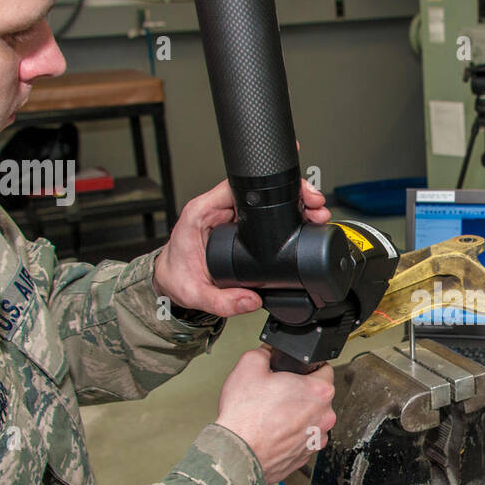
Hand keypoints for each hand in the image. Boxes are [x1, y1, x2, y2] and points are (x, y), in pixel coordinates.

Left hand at [153, 147, 329, 316]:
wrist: (170, 282)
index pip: (236, 186)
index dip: (265, 183)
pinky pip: (264, 211)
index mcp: (202, 213)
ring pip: (265, 198)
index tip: (288, 188)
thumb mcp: (195, 294)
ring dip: (291, 201)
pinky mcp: (240, 224)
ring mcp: (230, 215)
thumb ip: (222, 301)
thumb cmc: (177, 278)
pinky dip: (284, 212)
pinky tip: (302, 217)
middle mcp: (217, 209)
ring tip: (314, 211)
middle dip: (290, 191)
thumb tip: (252, 300)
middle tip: (313, 203)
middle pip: (258, 188)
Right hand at [215, 348, 336, 483]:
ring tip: (272, 415)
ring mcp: (316, 439)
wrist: (237, 453)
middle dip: (300, 393)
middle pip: (318, 397)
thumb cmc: (245, 417)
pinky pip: (302, 439)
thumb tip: (268, 352)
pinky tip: (273, 432)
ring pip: (311, 420)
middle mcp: (324, 417)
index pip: (325, 369)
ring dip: (297, 416)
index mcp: (319, 391)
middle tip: (277, 393)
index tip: (296, 371)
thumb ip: (265, 352)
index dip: (308, 367)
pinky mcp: (305, 456)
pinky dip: (291, 435)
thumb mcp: (249, 366)